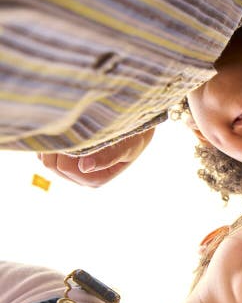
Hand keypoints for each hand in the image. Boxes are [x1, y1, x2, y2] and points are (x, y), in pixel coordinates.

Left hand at [37, 128, 154, 187]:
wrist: (135, 127)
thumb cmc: (134, 136)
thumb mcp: (128, 146)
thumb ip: (108, 156)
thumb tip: (85, 166)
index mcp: (96, 179)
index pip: (66, 167)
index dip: (66, 149)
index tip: (75, 130)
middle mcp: (81, 178)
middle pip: (53, 165)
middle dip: (58, 146)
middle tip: (70, 124)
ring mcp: (71, 170)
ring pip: (46, 159)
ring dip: (54, 142)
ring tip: (69, 125)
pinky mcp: (63, 159)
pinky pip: (45, 152)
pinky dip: (51, 140)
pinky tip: (64, 129)